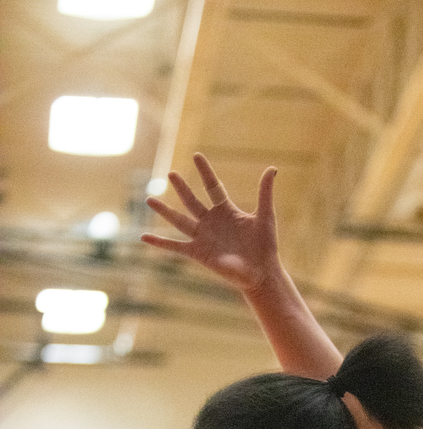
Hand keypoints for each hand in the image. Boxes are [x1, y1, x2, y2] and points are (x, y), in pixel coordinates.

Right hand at [142, 154, 279, 293]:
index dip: (205, 172)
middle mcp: (211, 222)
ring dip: (164, 211)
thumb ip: (265, 193)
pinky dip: (160, 243)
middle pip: (192, 201)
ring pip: (179, 220)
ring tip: (149, 199)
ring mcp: (203, 237)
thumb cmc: (266, 245)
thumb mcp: (265, 216)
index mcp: (226, 211)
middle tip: (171, 173)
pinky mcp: (198, 253)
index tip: (196, 155)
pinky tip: (144, 237)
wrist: (262, 273)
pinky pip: (175, 246)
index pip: (212, 187)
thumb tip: (272, 168)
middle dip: (182, 188)